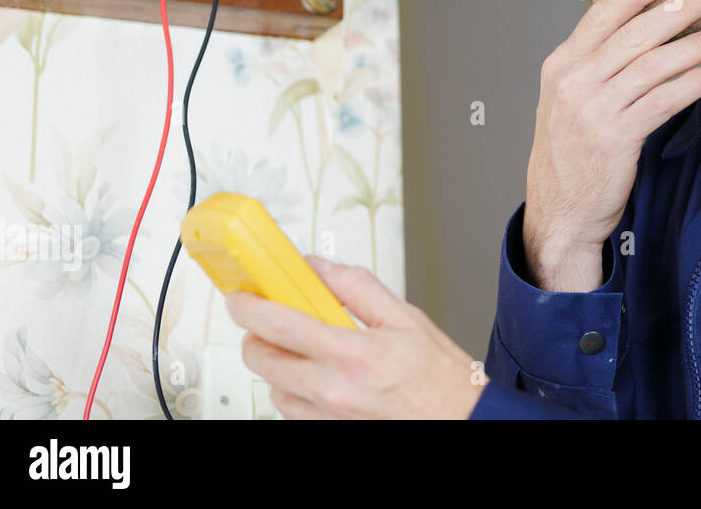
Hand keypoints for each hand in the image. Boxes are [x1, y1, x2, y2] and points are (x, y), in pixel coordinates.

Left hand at [228, 256, 485, 418]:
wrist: (459, 419)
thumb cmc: (438, 374)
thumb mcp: (405, 317)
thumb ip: (357, 288)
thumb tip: (319, 268)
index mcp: (351, 353)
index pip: (279, 325)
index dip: (249, 306)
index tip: (240, 296)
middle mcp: (332, 390)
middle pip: (262, 360)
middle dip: (257, 336)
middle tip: (274, 321)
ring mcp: (327, 417)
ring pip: (273, 389)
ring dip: (279, 366)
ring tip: (307, 353)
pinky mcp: (328, 432)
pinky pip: (292, 412)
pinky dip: (295, 392)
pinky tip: (319, 378)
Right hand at [524, 0, 700, 290]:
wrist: (559, 213)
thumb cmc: (573, 155)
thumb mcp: (570, 100)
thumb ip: (598, 64)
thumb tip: (643, 27)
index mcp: (561, 64)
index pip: (603, 12)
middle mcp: (572, 81)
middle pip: (633, 32)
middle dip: (679, 5)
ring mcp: (590, 109)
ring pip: (652, 64)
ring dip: (697, 44)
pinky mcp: (612, 138)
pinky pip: (662, 100)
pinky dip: (693, 83)